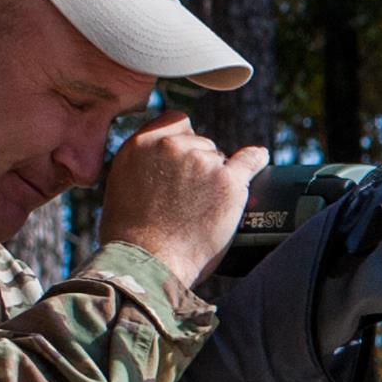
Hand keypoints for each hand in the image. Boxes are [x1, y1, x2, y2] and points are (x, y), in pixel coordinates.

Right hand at [100, 118, 265, 293]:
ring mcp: (203, 161)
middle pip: (201, 142)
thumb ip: (142, 161)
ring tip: (202, 206)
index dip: (183, 138)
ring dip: (217, 175)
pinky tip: (260, 158)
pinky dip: (256, 160)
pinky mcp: (228, 181)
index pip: (176, 121)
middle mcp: (172, 146)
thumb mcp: (121, 184)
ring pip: (220, 158)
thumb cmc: (131, 233)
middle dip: (199, 162)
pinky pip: (250, 160)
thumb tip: (159, 155)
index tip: (185, 154)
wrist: (150, 260)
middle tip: (189, 195)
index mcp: (141, 144)